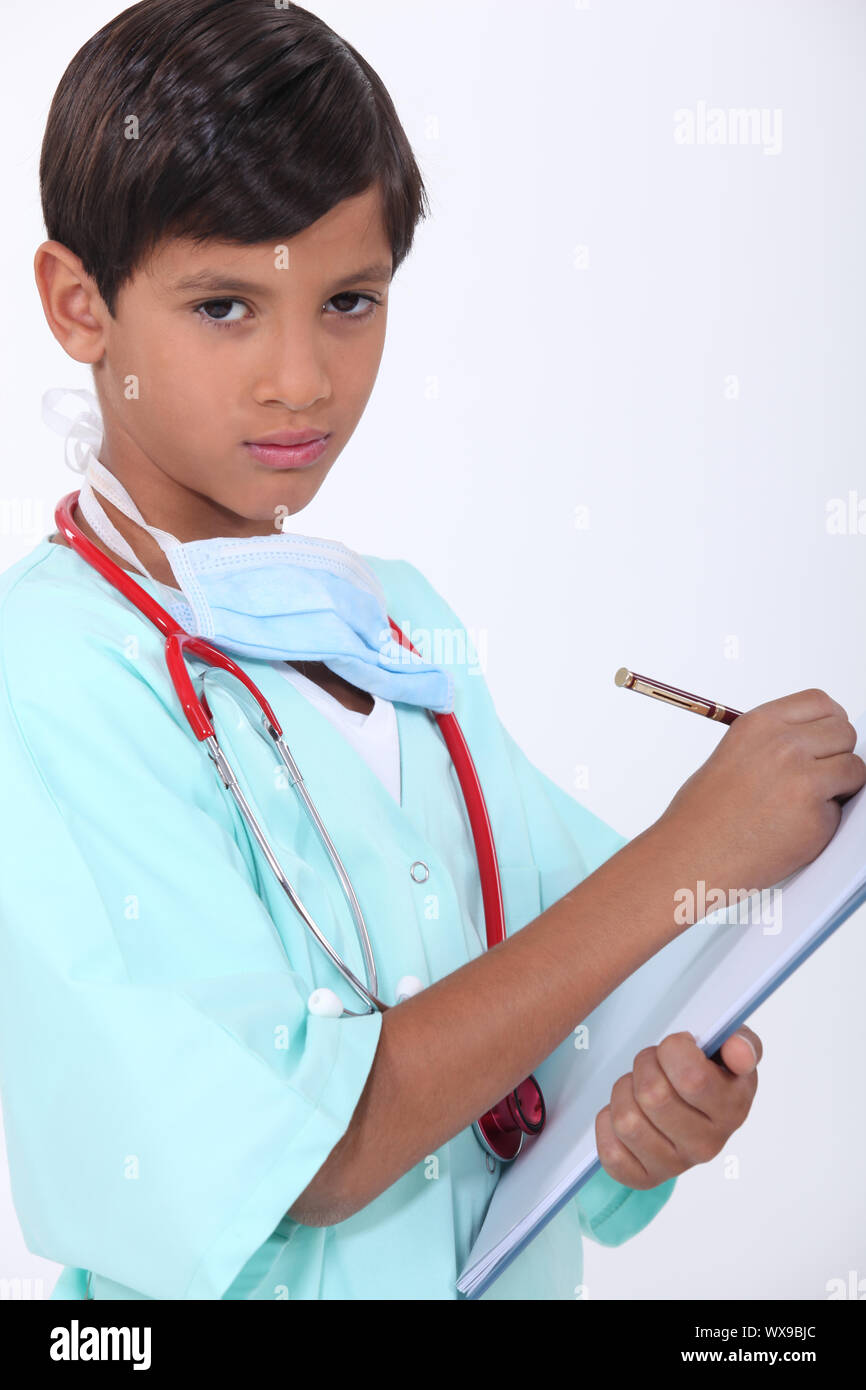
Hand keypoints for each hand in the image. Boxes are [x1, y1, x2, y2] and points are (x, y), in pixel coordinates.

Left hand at [593, 1027, 761, 1189]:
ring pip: (627, 1121)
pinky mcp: (645, 1178)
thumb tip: (738, 1051)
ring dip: (624, 1092)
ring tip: (639, 1087)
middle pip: (653, 1096)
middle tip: (655, 1065)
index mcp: (733, 1110)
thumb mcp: (731, 1050)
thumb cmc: (709, 1071)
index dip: (673, 1050)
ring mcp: (676, 1165)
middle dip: (645, 1066)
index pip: (692, 1078)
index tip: (678, 1045)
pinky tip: (627, 1111)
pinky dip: (607, 1124)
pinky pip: (610, 1153)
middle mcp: (708, 1144)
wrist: (692, 1105)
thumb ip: (742, 1043)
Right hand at [655, 688, 864, 891]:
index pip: (820, 703)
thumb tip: (816, 740)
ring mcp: (802, 779)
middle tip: (816, 778)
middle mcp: (783, 745)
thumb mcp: (733, 754)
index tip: (827, 738)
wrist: (691, 855)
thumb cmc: (702, 814)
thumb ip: (774, 742)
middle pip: (843, 732)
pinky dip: (826, 821)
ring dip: (839, 786)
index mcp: (760, 724)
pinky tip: (792, 829)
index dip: (828, 722)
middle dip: (837, 754)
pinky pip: (841, 810)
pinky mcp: (816, 816)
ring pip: (854, 768)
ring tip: (803, 804)